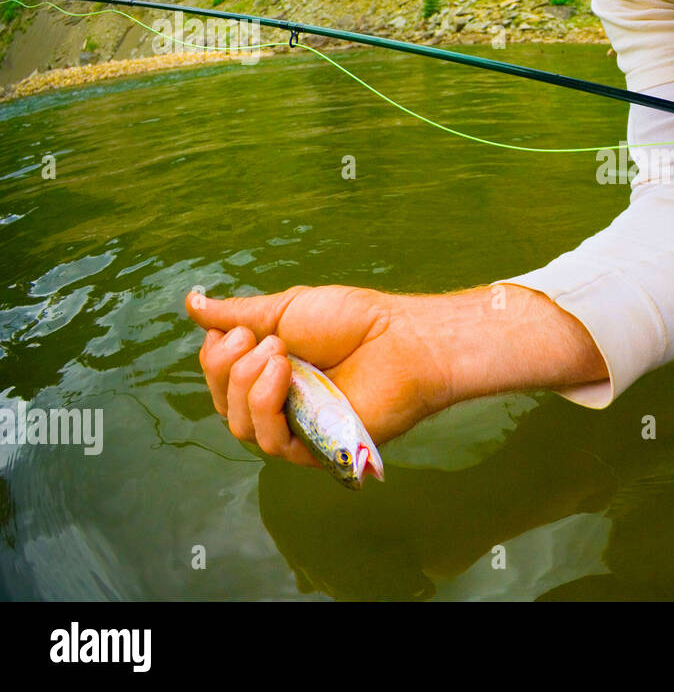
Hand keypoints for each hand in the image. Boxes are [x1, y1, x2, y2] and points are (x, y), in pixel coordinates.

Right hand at [187, 285, 453, 467]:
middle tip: (267, 339)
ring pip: (239, 426)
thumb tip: (192, 304)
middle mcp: (280, 402)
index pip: (218, 377)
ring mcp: (298, 427)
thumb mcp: (287, 309)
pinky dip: (266, 406)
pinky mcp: (317, 449)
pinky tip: (284, 376)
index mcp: (271, 369)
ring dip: (247, 384)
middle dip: (227, 367)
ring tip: (280, 353)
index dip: (215, 355)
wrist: (402, 338)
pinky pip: (271, 443)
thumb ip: (239, 315)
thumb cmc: (355, 321)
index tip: (237, 329)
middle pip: (221, 403)